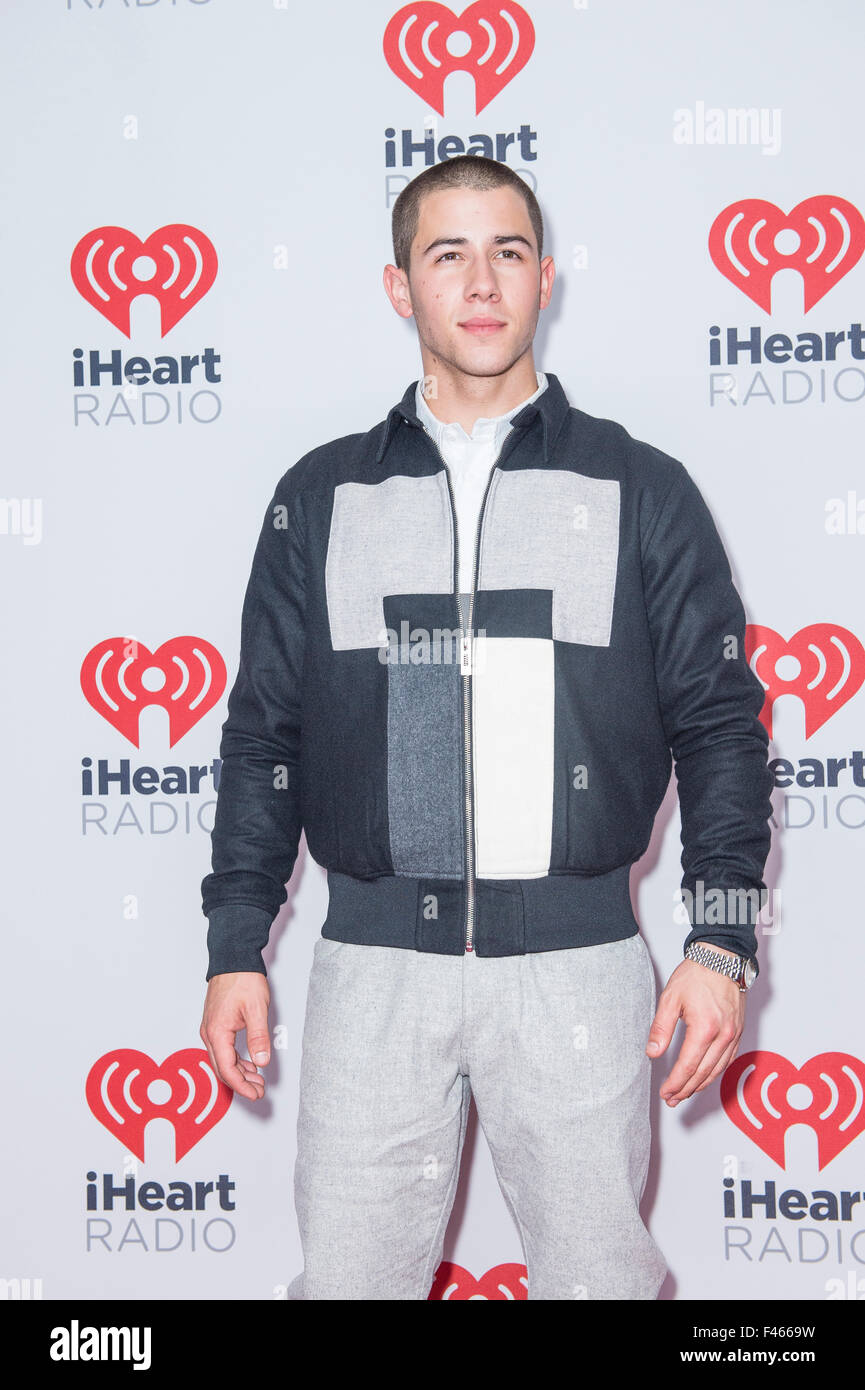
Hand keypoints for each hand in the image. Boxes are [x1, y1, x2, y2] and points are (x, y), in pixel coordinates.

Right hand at [200, 971, 271, 1100]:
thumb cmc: (242, 979)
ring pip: (222, 1060)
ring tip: (257, 1080)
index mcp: (217, 1032)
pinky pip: (223, 1049)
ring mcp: (211, 1029)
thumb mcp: (256, 1009)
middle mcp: (209, 1033)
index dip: (241, 1085)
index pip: (226, 1069)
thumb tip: (261, 1062)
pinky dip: (235, 1060)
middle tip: (258, 1091)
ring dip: (239, 1072)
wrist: (233, 959)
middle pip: (222, 1068)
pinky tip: (249, 1063)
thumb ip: (258, 1038)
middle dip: (240, 1083)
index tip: (254, 1094)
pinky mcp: (216, 1024)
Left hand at [645, 948, 744, 1106]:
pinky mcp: (738, 1032)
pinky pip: (727, 1060)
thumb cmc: (696, 974)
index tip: (665, 1092)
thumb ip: (661, 1028)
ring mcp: (734, 1034)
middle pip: (703, 1073)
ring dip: (700, 1085)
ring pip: (717, 1070)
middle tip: (672, 1099)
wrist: (722, 959)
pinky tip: (704, 1077)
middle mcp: (723, 1035)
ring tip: (684, 1093)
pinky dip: (714, 1073)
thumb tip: (652, 1053)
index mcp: (705, 1028)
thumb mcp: (670, 998)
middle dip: (685, 1090)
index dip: (675, 1083)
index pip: (688, 1066)